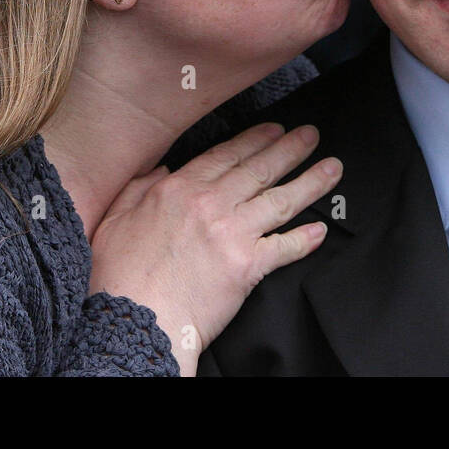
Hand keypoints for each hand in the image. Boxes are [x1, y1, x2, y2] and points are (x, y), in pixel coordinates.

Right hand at [88, 122, 339, 375]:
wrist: (133, 318)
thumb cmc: (118, 275)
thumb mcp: (115, 218)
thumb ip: (139, 188)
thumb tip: (160, 169)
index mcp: (179, 188)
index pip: (227, 155)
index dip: (256, 139)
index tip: (275, 129)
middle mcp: (211, 204)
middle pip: (259, 169)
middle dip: (290, 149)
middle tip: (311, 135)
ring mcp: (232, 233)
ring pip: (280, 200)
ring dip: (311, 182)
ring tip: (333, 168)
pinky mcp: (247, 266)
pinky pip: (284, 247)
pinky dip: (305, 238)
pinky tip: (321, 229)